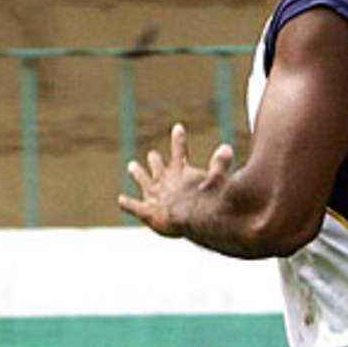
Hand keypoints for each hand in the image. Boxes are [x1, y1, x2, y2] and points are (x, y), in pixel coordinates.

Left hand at [119, 123, 234, 237]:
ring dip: (137, 173)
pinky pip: (133, 206)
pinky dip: (127, 203)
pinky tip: (120, 200)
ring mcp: (153, 195)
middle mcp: (164, 180)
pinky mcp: (146, 211)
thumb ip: (220, 164)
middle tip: (152, 154)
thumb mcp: (216, 180)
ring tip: (132, 167)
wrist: (190, 220)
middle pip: (157, 166)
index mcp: (180, 172)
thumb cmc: (206, 202)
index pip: (180, 151)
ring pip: (143, 180)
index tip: (177, 126)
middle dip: (155, 160)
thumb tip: (227, 147)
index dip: (178, 139)